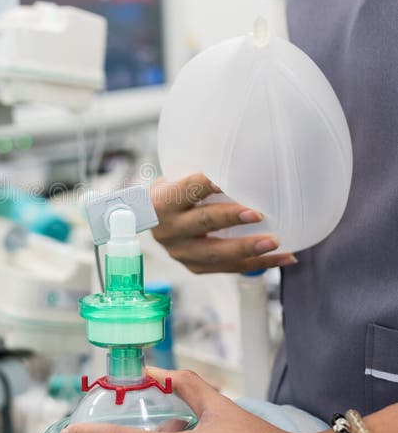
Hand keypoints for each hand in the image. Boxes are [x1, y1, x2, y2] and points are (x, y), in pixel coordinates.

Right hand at [151, 173, 296, 272]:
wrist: (150, 220)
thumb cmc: (172, 192)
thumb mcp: (175, 177)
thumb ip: (201, 175)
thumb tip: (244, 163)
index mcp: (162, 202)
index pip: (186, 189)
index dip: (205, 184)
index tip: (225, 179)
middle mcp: (168, 230)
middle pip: (203, 223)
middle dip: (231, 218)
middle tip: (258, 214)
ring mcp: (181, 252)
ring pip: (217, 253)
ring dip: (248, 248)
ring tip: (274, 242)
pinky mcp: (195, 267)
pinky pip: (230, 268)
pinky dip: (260, 263)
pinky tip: (283, 257)